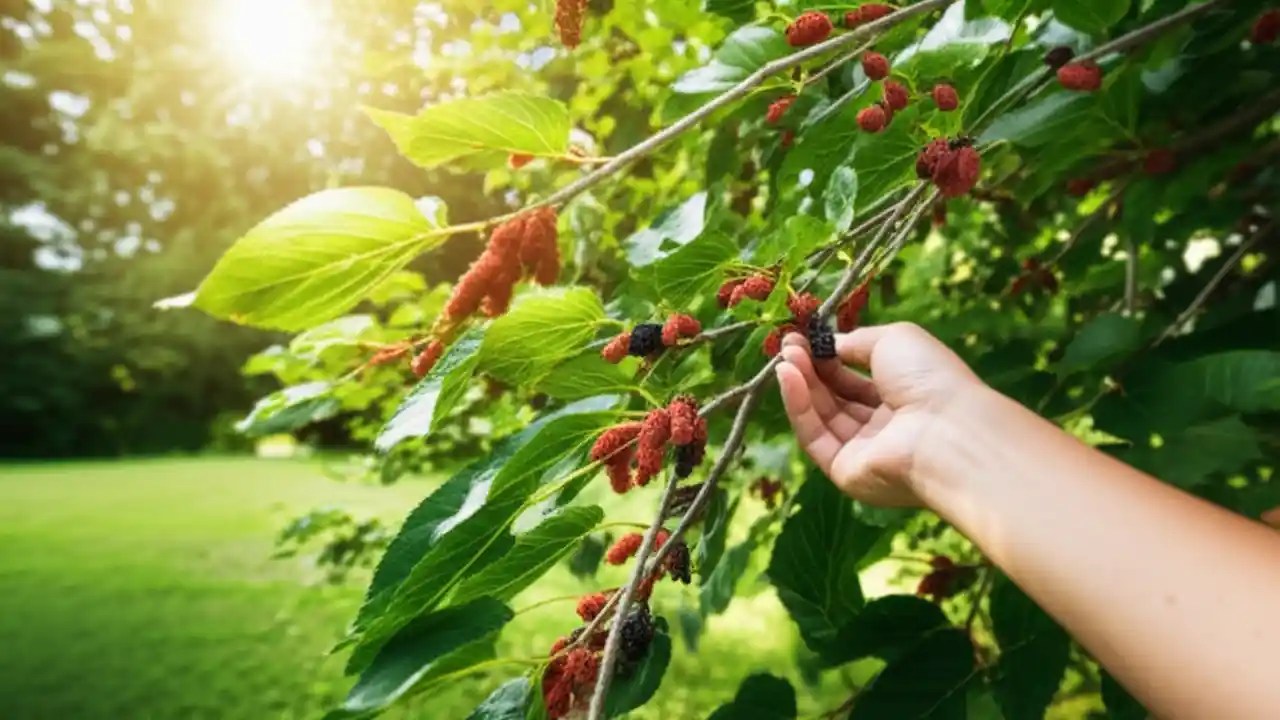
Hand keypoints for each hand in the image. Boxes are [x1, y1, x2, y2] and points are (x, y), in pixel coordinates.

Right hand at [775, 322, 983, 506]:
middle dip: (811, 369)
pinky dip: (798, 407)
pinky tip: (788, 377)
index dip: (829, 358)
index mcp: (903, 396)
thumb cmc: (930, 377)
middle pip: (836, 397)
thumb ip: (855, 341)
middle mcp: (884, 426)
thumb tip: (828, 344)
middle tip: (787, 345)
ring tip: (784, 357)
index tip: (802, 338)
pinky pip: (816, 437)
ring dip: (800, 384)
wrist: (947, 431)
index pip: (855, 379)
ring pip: (823, 416)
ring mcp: (864, 451)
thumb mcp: (892, 340)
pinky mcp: (845, 472)